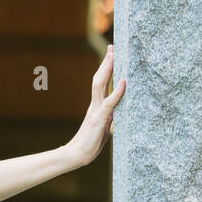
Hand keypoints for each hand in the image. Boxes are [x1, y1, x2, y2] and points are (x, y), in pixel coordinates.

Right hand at [64, 45, 123, 167]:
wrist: (77, 155)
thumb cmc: (90, 143)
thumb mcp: (103, 127)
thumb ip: (109, 117)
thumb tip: (116, 111)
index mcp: (96, 105)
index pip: (101, 82)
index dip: (106, 68)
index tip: (111, 54)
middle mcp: (95, 104)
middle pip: (100, 78)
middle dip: (107, 62)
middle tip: (112, 46)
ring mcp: (97, 110)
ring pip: (102, 85)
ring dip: (109, 69)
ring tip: (114, 56)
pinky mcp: (100, 119)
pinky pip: (110, 102)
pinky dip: (118, 91)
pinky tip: (124, 82)